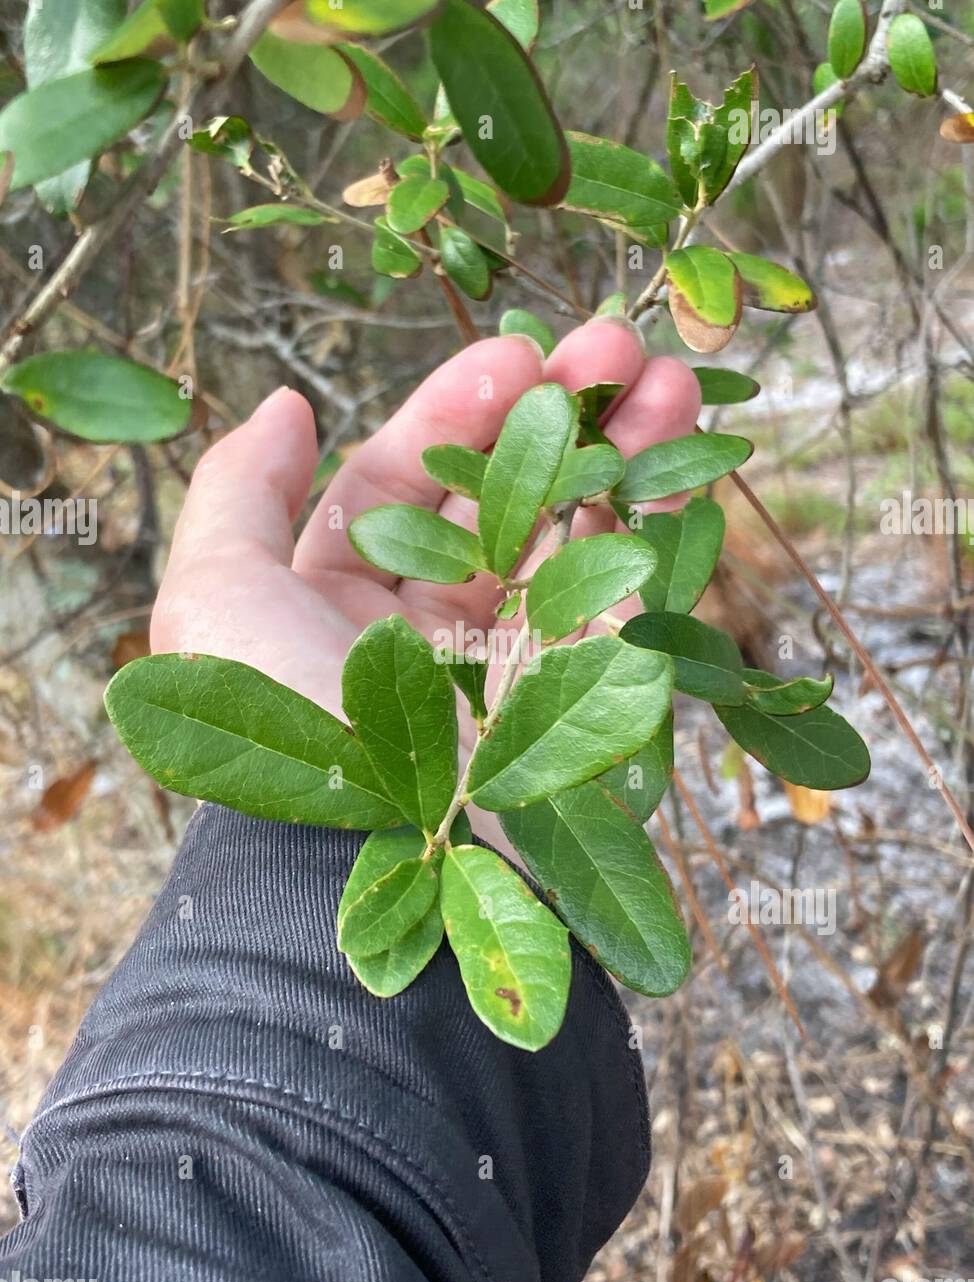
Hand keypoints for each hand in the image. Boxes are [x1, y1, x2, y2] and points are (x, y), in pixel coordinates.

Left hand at [151, 317, 700, 845]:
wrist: (368, 861)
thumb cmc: (277, 722)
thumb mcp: (213, 596)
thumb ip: (239, 492)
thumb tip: (286, 404)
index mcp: (341, 603)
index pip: (405, 484)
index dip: (454, 411)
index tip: (514, 355)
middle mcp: (426, 630)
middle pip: (501, 499)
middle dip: (554, 415)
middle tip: (609, 343)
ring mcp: (510, 664)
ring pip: (575, 534)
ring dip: (622, 446)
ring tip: (664, 370)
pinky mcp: (585, 696)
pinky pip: (628, 593)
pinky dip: (658, 515)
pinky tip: (682, 437)